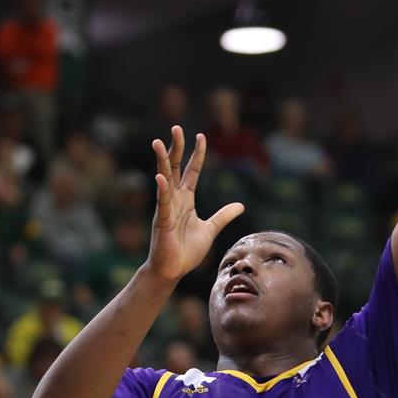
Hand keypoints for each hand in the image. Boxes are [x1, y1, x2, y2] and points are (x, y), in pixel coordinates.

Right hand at [145, 128, 244, 282]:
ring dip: (161, 160)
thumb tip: (241, 205)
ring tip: (156, 141)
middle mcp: (174, 199)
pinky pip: (162, 202)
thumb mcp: (210, 229)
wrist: (173, 270)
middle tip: (176, 127)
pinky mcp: (162, 220)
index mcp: (186, 200)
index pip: (192, 171)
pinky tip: (160, 176)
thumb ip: (223, 216)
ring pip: (164, 179)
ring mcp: (167, 208)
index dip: (197, 154)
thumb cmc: (187, 251)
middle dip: (176, 148)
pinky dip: (162, 189)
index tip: (201, 135)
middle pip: (175, 168)